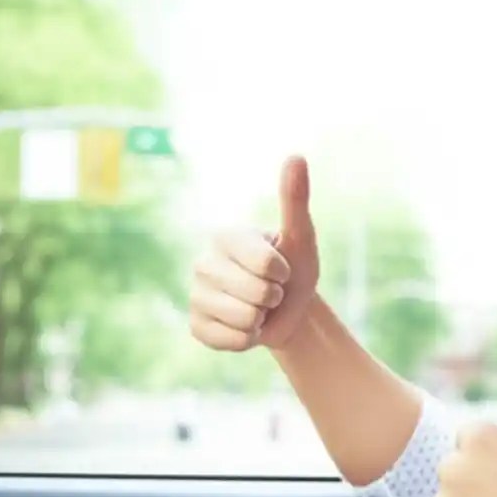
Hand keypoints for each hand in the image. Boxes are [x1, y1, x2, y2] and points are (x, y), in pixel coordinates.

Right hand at [189, 156, 320, 351]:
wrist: (288, 312)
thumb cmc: (294, 268)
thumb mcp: (300, 236)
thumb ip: (295, 199)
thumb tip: (296, 156)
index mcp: (225, 236)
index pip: (266, 263)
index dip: (283, 272)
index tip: (282, 268)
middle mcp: (203, 262)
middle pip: (256, 294)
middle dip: (274, 298)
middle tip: (270, 292)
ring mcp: (196, 295)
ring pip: (243, 318)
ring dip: (261, 319)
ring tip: (258, 308)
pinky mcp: (196, 326)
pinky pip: (230, 340)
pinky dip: (247, 339)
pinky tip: (245, 326)